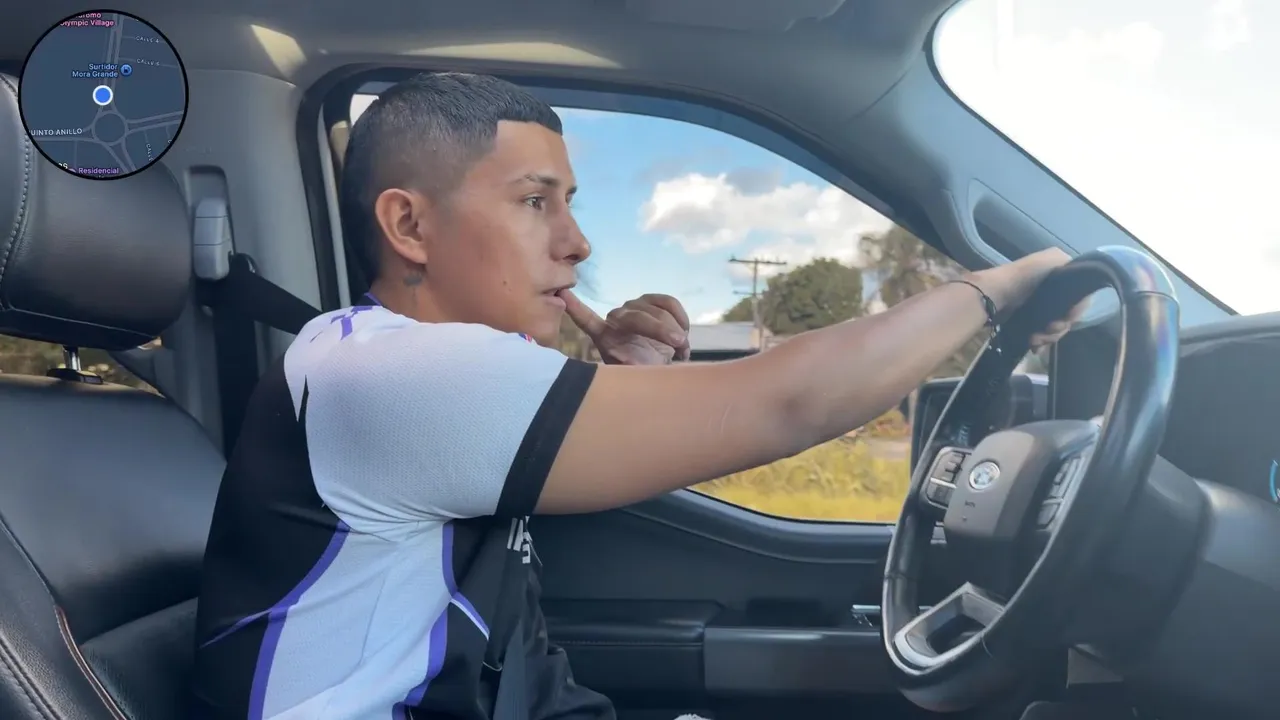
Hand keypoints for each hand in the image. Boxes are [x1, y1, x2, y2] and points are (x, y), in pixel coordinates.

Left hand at [562, 290, 690, 365]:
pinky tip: (683, 333)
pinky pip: (669, 303)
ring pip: (658, 312)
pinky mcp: (652, 300)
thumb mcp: (636, 376)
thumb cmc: (643, 371)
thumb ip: (631, 370)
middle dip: (660, 331)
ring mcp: (634, 306)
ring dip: (674, 331)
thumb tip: (632, 365)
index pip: (586, 320)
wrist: (660, 364)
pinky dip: (680, 319)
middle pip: (638, 317)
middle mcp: (617, 318)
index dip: (576, 308)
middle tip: (678, 345)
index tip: (562, 295)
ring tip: (678, 349)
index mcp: (604, 337)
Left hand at [970, 248, 1084, 347]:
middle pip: (1067, 319)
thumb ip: (1074, 268)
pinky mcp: (1027, 323)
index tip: (1067, 317)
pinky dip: (1040, 343)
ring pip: (1055, 331)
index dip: (1076, 312)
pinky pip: (1042, 337)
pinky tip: (1034, 346)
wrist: (995, 292)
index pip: (1079, 303)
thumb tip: (1083, 292)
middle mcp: (1053, 296)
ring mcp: (1040, 310)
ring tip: (1036, 339)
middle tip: (1049, 329)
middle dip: (1060, 328)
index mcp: (1061, 281)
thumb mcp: (1054, 259)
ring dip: (1049, 337)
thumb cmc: (1026, 275)